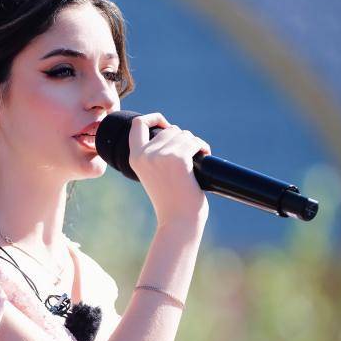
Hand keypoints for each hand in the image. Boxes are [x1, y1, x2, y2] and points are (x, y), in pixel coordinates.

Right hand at [127, 112, 211, 226]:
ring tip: (197, 159)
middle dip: (183, 139)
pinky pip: (194, 142)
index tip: (165, 125)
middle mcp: (146, 154)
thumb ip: (155, 154)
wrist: (178, 221)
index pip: (138, 124)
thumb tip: (173, 132)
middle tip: (190, 155)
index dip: (153, 118)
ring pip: (184, 135)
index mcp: (135, 157)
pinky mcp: (179, 159)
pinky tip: (205, 155)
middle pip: (170, 130)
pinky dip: (202, 146)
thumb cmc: (170, 201)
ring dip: (194, 144)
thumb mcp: (154, 174)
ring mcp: (162, 155)